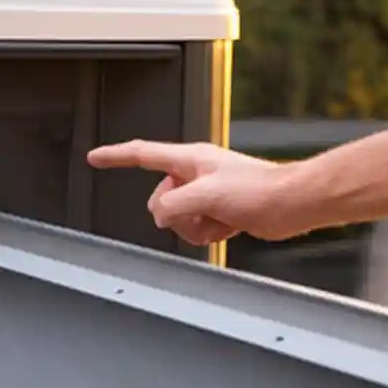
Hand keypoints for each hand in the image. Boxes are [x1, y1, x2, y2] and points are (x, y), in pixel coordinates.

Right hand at [87, 140, 309, 243]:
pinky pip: (195, 228)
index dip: (115, 156)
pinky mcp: (218, 211)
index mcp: (189, 160)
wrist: (291, 204)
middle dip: (174, 214)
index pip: (142, 154)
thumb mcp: (206, 195)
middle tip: (199, 213)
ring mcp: (206, 193)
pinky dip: (208, 233)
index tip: (95, 157)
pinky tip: (228, 226)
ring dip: (194, 226)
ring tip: (218, 220)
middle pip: (158, 198)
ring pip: (176, 218)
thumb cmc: (260, 189)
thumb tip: (160, 215)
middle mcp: (195, 174)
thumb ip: (173, 204)